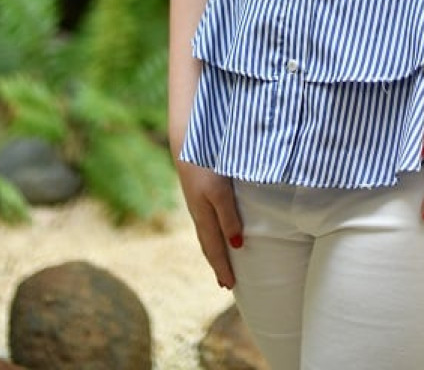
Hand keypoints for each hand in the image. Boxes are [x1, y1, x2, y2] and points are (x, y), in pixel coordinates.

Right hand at [177, 161, 242, 288]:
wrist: (186, 136)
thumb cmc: (205, 163)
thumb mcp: (220, 192)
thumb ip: (229, 217)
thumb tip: (237, 246)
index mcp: (204, 214)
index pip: (214, 248)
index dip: (222, 267)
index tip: (229, 286)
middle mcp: (198, 210)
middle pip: (208, 242)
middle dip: (217, 262)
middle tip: (225, 282)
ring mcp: (196, 198)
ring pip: (206, 230)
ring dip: (214, 247)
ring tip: (221, 261)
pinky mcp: (197, 186)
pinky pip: (205, 217)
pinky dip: (211, 230)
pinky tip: (215, 227)